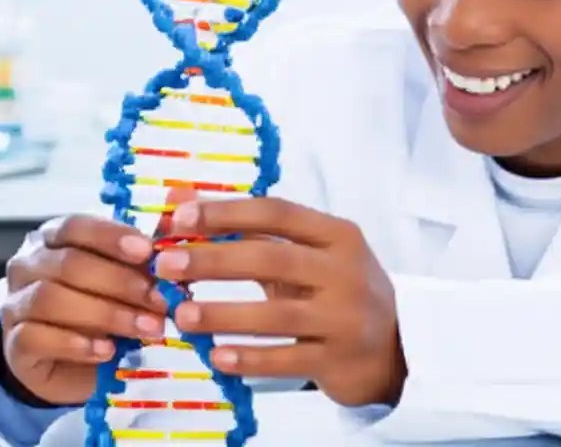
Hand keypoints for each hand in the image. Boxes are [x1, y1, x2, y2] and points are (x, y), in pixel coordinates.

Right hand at [1, 215, 169, 404]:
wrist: (69, 365)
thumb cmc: (97, 313)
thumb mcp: (121, 283)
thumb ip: (139, 264)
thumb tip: (175, 248)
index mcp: (53, 239)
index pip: (76, 226)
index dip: (111, 237)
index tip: (147, 252)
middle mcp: (27, 265)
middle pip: (69, 263)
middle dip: (119, 281)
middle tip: (159, 300)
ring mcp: (14, 303)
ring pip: (51, 298)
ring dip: (105, 313)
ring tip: (144, 328)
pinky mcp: (14, 343)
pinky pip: (37, 337)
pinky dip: (75, 343)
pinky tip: (106, 350)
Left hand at [153, 198, 406, 406]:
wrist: (394, 350)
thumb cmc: (336, 291)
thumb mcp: (304, 253)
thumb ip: (246, 227)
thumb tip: (177, 200)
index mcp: (337, 235)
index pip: (276, 212)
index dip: (226, 212)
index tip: (179, 218)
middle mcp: (345, 272)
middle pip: (272, 258)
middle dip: (213, 260)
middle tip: (166, 265)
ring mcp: (345, 318)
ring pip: (277, 313)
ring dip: (223, 313)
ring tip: (181, 315)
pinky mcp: (338, 359)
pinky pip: (286, 359)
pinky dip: (249, 358)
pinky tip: (216, 356)